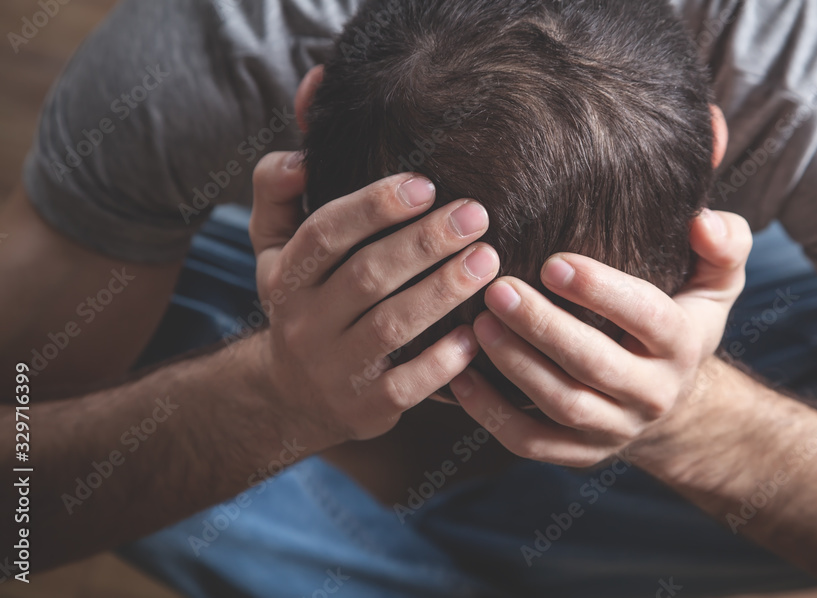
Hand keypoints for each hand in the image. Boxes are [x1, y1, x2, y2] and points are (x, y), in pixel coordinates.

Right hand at [247, 151, 498, 447]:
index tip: (426, 184)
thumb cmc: (305, 301)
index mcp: (288, 275)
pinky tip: (475, 333)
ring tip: (487, 260)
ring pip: (392, 326)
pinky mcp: (366, 408)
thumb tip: (301, 155)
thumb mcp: (274, 247)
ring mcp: (335, 369)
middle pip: (367, 276)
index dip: (374, 207)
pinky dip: (443, 360)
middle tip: (475, 215)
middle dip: (424, 242)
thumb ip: (276, 190)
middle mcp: (305, 322)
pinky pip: (407, 384)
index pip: (325, 233)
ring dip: (443, 291)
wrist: (293, 396)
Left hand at [448, 209, 751, 466]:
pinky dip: (492, 416)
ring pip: (562, 405)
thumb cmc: (680, 316)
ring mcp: (616, 429)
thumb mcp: (716, 280)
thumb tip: (701, 220)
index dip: (602, 291)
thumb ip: (723, 243)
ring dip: (516, 366)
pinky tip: (459, 378)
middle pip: (595, 365)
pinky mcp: (581, 452)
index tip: (553, 261)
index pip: (648, 317)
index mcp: (684, 343)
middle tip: (497, 289)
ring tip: (477, 324)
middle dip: (543, 327)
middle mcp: (654, 393)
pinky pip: (532, 443)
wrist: (672, 397)